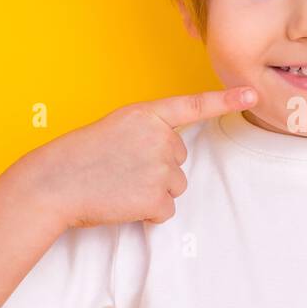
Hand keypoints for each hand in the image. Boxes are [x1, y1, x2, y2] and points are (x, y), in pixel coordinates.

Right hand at [27, 86, 257, 227]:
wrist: (53, 183)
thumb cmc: (78, 158)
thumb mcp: (116, 129)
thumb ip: (147, 133)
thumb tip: (169, 159)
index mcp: (147, 114)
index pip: (194, 106)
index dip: (226, 100)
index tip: (253, 94)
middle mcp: (159, 137)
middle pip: (178, 160)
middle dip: (155, 169)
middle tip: (119, 169)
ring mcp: (160, 167)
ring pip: (174, 186)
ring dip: (151, 191)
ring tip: (117, 185)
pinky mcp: (156, 197)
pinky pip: (165, 210)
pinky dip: (146, 213)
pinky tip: (121, 202)